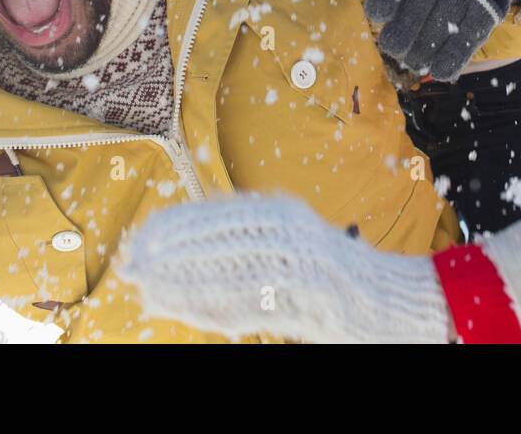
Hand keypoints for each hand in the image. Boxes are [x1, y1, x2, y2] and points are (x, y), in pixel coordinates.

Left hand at [117, 194, 450, 343]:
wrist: (388, 298)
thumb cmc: (331, 273)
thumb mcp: (287, 242)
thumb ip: (245, 240)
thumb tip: (186, 246)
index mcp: (281, 211)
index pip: (218, 212)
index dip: (176, 226)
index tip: (141, 237)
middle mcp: (287, 230)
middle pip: (214, 240)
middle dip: (168, 254)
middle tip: (131, 266)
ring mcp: (296, 262)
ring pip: (223, 271)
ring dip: (179, 282)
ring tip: (146, 291)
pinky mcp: (303, 297)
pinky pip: (245, 304)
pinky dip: (207, 307)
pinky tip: (180, 309)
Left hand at [364, 0, 520, 80]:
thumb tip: (373, 3)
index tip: (377, 16)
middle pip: (421, 1)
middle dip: (403, 31)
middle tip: (393, 47)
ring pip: (445, 22)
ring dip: (425, 50)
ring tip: (413, 61)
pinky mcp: (489, 6)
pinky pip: (471, 34)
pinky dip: (454, 57)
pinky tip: (439, 71)